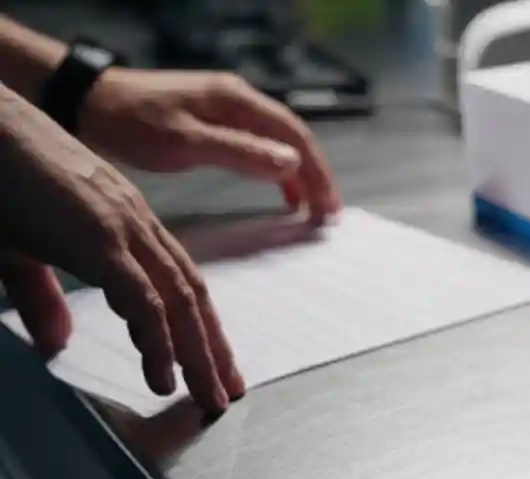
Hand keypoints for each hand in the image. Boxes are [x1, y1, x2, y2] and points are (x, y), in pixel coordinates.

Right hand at [0, 88, 242, 411]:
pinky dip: (157, 340)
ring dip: (198, 354)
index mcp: (122, 221)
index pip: (177, 281)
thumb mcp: (17, 247)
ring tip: (209, 396)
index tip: (213, 365)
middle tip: (227, 393)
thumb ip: (42, 294)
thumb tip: (58, 340)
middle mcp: (133, 222)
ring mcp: (120, 226)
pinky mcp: (98, 236)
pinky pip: (142, 297)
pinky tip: (163, 376)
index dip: (200, 325)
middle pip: (190, 294)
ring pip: (179, 300)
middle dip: (212, 348)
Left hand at [79, 69, 340, 219]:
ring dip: (298, 175)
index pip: (294, 134)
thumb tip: (292, 163)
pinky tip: (279, 193)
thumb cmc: (130, 122)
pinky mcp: (213, 122)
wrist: (88, 103)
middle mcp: (238, 100)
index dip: (317, 170)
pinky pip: (258, 146)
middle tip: (326, 214)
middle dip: (315, 176)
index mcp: (237, 100)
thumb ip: (240, 152)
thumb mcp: (185, 142)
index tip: (328, 205)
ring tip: (310, 208)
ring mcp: (226, 110)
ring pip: (277, 143)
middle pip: (292, 138)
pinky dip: (275, 171)